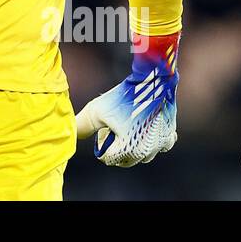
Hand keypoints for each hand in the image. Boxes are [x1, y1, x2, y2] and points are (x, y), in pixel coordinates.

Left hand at [75, 33, 178, 166]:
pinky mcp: (170, 134)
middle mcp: (146, 151)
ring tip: (128, 128)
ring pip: (144, 155)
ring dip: (135, 147)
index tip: (104, 130)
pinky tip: (145, 129)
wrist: (152, 81)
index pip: (109, 159)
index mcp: (128, 150)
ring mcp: (160, 144)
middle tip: (114, 129)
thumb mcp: (96, 110)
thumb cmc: (122, 96)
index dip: (102, 145)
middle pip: (127, 160)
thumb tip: (70, 137)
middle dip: (118, 148)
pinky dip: (152, 141)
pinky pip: (161, 146)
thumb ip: (82, 126)